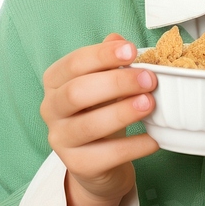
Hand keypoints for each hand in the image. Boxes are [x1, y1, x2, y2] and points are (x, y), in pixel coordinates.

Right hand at [40, 33, 158, 205]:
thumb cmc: (101, 114)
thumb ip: (110, 62)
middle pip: (76, 92)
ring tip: (150, 104)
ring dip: (122, 113)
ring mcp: (61, 140)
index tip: (133, 51)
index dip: (102, 55)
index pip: (74, 63)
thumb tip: (119, 39)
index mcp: (55, 82)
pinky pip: (107, 155)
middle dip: (115, 83)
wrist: (99, 164)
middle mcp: (50, 110)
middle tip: (149, 80)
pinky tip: (154, 139)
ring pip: (88, 125)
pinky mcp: (77, 166)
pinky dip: (133, 146)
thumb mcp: (105, 84)